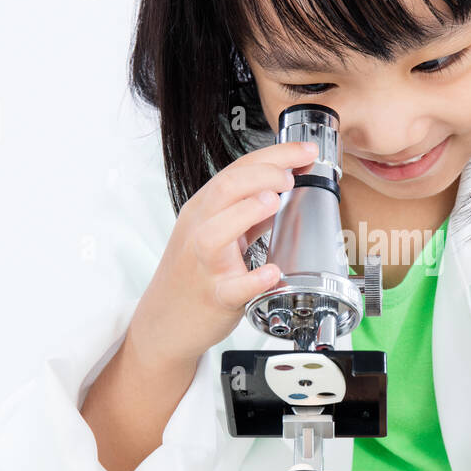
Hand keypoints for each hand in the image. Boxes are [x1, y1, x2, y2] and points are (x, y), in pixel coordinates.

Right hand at [128, 138, 319, 369]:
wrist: (164, 321)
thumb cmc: (192, 275)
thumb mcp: (216, 232)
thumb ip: (248, 211)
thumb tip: (283, 187)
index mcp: (204, 210)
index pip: (237, 170)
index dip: (275, 155)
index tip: (306, 150)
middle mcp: (200, 231)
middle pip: (224, 190)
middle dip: (262, 175)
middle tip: (291, 176)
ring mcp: (205, 265)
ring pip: (216, 234)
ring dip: (246, 213)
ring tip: (274, 203)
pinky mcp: (215, 297)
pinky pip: (233, 288)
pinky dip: (253, 279)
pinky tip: (272, 272)